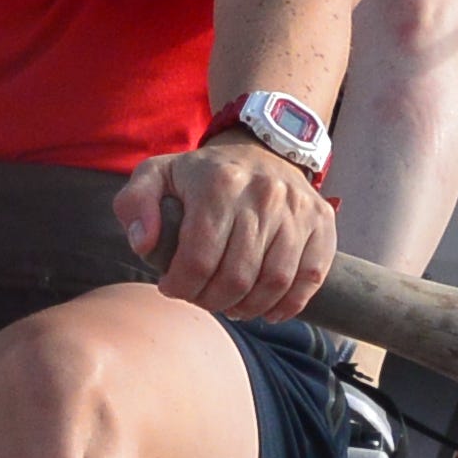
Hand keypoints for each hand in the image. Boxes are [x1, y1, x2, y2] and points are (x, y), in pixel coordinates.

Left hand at [114, 135, 335, 321]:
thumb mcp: (158, 175)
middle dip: (211, 301)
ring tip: (229, 304)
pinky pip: (309, 279)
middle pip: (237, 277)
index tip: (172, 287)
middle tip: (200, 298)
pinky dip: (288, 305)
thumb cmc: (203, 174)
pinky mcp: (322, 222)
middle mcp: (264, 194)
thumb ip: (135, 204)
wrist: (263, 148)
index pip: (199, 260)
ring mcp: (298, 209)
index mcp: (219, 183)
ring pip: (274, 283)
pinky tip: (266, 309)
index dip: (181, 287)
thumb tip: (144, 243)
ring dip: (247, 308)